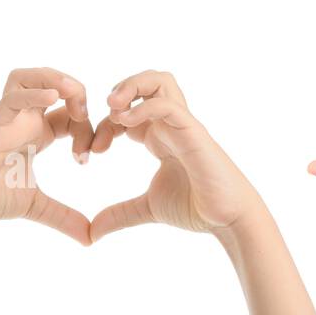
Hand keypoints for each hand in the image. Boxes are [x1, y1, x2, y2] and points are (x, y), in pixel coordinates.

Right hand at [0, 68, 93, 244]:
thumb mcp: (37, 206)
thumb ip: (64, 217)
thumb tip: (91, 239)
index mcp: (36, 132)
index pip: (71, 113)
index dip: (88, 127)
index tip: (87, 158)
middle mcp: (23, 120)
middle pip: (56, 84)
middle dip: (79, 95)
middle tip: (87, 119)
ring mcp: (8, 118)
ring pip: (31, 77)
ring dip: (57, 79)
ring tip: (74, 96)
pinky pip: (13, 97)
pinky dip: (34, 93)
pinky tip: (53, 98)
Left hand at [89, 70, 262, 240]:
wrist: (227, 219)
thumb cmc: (195, 208)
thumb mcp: (146, 209)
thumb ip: (119, 215)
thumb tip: (92, 233)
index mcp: (159, 137)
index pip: (126, 112)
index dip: (103, 125)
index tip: (88, 153)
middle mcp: (170, 125)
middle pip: (147, 81)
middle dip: (119, 88)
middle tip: (101, 113)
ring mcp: (182, 125)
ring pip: (160, 81)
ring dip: (131, 86)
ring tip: (112, 107)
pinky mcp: (193, 133)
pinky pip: (168, 106)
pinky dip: (143, 107)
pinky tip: (125, 123)